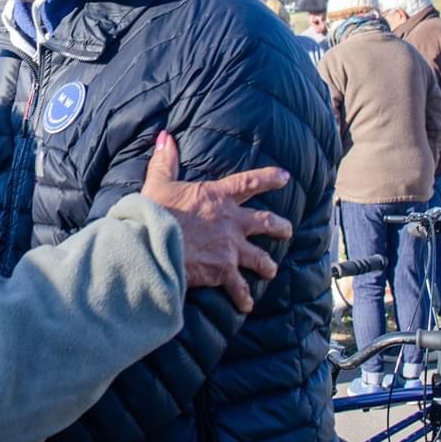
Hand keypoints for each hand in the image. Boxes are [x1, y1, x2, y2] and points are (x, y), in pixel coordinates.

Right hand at [141, 131, 292, 313]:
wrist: (152, 243)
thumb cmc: (154, 212)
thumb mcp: (159, 183)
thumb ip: (166, 161)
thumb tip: (165, 137)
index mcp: (217, 197)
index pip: (250, 182)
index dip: (270, 178)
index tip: (286, 176)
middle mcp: (231, 221)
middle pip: (266, 222)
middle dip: (280, 226)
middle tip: (287, 230)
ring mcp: (230, 248)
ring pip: (260, 257)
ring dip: (267, 264)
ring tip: (271, 270)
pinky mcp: (223, 271)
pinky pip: (240, 288)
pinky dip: (244, 297)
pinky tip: (247, 305)